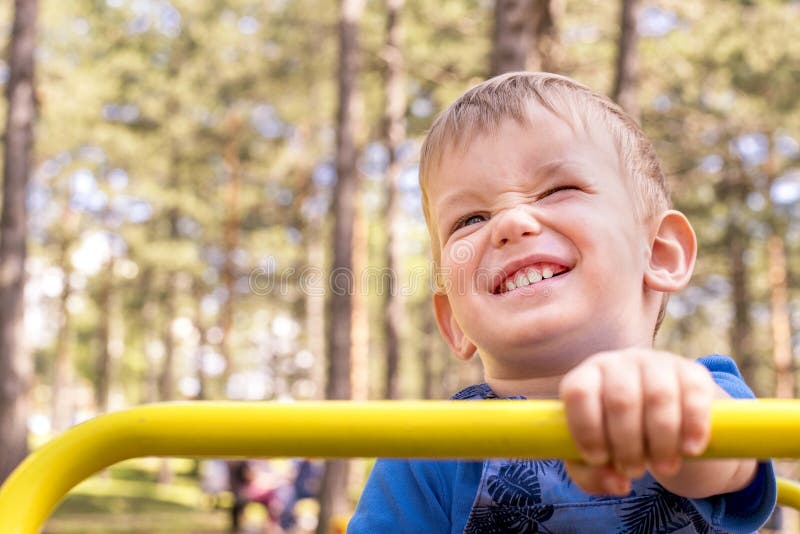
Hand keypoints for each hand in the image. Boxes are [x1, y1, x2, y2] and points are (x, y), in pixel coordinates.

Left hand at [558, 348, 716, 495]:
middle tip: (633, 472)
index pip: (578, 392)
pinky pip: (694, 395)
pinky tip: (689, 450)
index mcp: (587, 377)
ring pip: (658, 398)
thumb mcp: (598, 456)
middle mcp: (619, 363)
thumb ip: (593, 475)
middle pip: (620, 401)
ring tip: (663, 468)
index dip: (586, 429)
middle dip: (627, 445)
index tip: (599, 459)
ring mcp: (657, 363)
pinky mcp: (693, 372)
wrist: (667, 419)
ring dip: (661, 442)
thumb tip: (616, 484)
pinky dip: (693, 427)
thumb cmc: (618, 437)